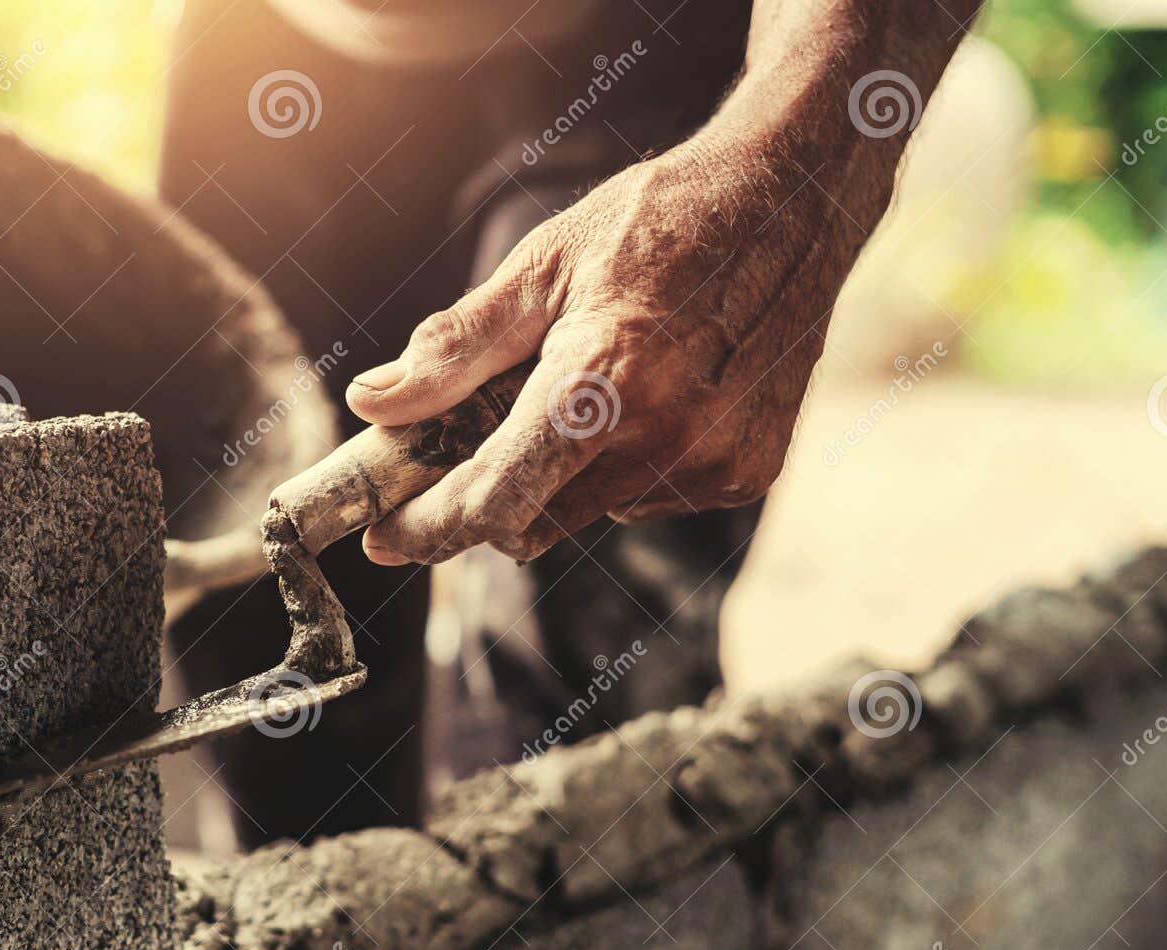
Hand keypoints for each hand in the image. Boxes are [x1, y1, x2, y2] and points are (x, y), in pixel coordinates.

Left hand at [346, 99, 899, 565]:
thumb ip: (455, 348)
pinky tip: (637, 403)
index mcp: (605, 379)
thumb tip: (373, 402)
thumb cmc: (659, 219)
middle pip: (533, 523)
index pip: (494, 495)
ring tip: (572, 396)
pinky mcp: (746, 473)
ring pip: (588, 513)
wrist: (793, 198)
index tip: (385, 534)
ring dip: (554, 480)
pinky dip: (618, 469)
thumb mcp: (542, 265)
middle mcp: (667, 436)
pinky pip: (646, 498)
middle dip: (479, 506)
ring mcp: (714, 462)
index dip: (428, 526)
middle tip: (444, 470)